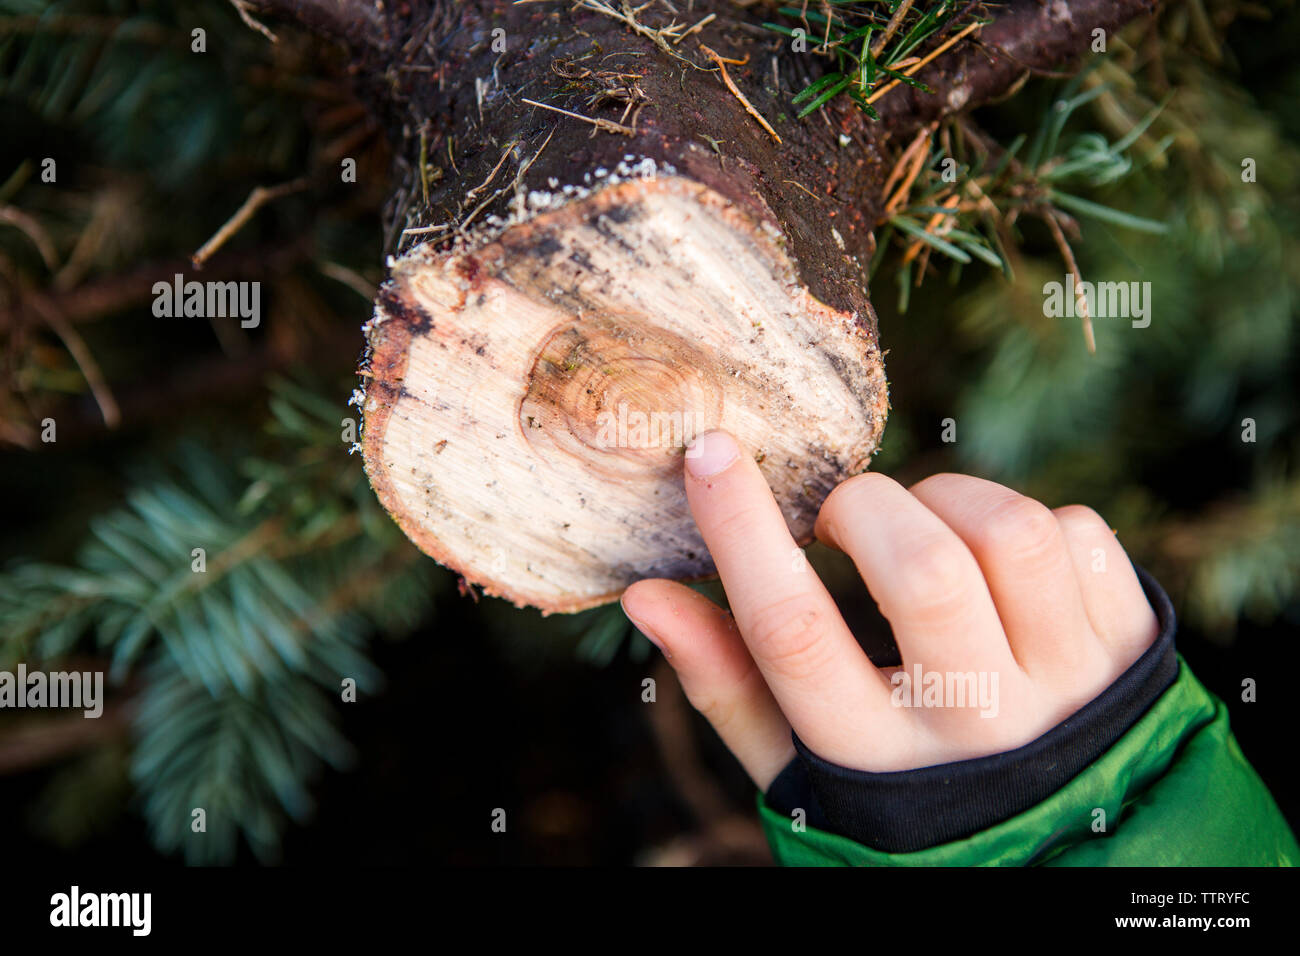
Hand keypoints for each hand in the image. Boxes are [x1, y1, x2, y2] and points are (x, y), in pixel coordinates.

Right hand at [621, 430, 1158, 788]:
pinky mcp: (1129, 651)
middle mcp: (979, 726)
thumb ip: (725, 685)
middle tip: (841, 518)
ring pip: (1012, 534)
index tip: (710, 452)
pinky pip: (1080, 532)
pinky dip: (1027, 518)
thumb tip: (644, 595)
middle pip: (924, 570)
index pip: (793, 632)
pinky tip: (999, 562)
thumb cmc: (896, 797)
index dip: (742, 530)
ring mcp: (1069, 688)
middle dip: (863, 508)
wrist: (1048, 855)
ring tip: (925, 526)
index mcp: (876, 763)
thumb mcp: (799, 767)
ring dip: (949, 498)